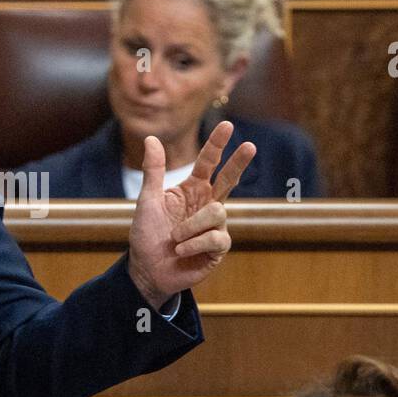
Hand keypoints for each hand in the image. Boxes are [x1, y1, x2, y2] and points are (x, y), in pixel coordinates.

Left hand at [127, 121, 255, 307]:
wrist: (147, 270)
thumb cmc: (147, 236)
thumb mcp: (147, 201)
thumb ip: (153, 171)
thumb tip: (151, 138)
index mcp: (192, 190)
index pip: (208, 162)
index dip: (217, 144)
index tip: (228, 125)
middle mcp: (207, 204)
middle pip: (229, 179)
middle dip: (238, 162)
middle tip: (250, 145)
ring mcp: (215, 226)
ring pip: (217, 212)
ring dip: (191, 225)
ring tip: (174, 238)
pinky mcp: (218, 248)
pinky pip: (216, 238)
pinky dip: (194, 243)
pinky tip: (181, 250)